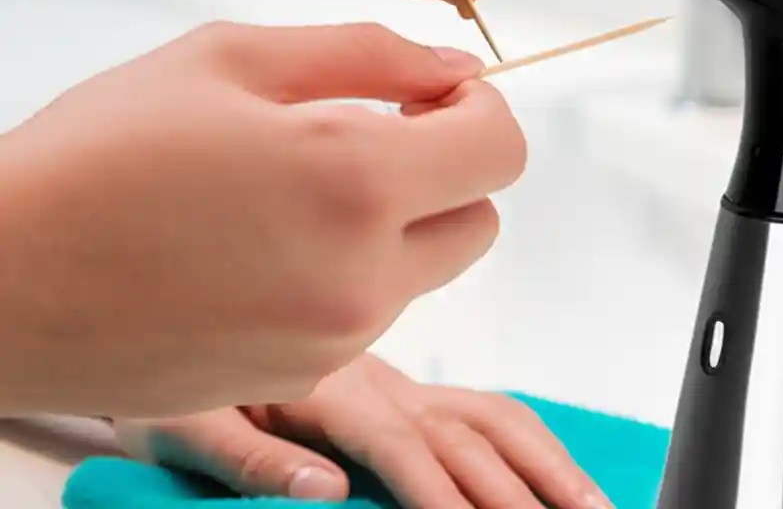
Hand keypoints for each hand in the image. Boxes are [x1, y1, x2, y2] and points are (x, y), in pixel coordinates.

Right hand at [0, 22, 524, 416]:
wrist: (3, 284)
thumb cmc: (95, 161)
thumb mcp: (229, 60)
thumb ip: (366, 55)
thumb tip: (455, 71)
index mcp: (357, 180)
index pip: (502, 150)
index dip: (481, 111)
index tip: (434, 97)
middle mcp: (364, 275)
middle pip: (480, 218)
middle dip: (447, 170)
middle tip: (375, 135)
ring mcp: (337, 339)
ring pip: (428, 270)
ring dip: (398, 224)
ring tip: (300, 192)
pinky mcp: (304, 377)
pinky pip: (370, 315)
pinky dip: (350, 276)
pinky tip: (266, 247)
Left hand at [114, 354, 612, 508]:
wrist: (174, 305)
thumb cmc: (173, 385)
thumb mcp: (182, 424)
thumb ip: (253, 457)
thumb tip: (325, 492)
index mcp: (325, 388)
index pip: (401, 445)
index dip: (443, 494)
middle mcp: (379, 379)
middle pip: (471, 432)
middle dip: (526, 489)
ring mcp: (402, 382)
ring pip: (495, 416)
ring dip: (550, 464)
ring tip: (595, 508)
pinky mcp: (410, 389)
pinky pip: (487, 410)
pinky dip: (535, 442)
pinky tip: (561, 470)